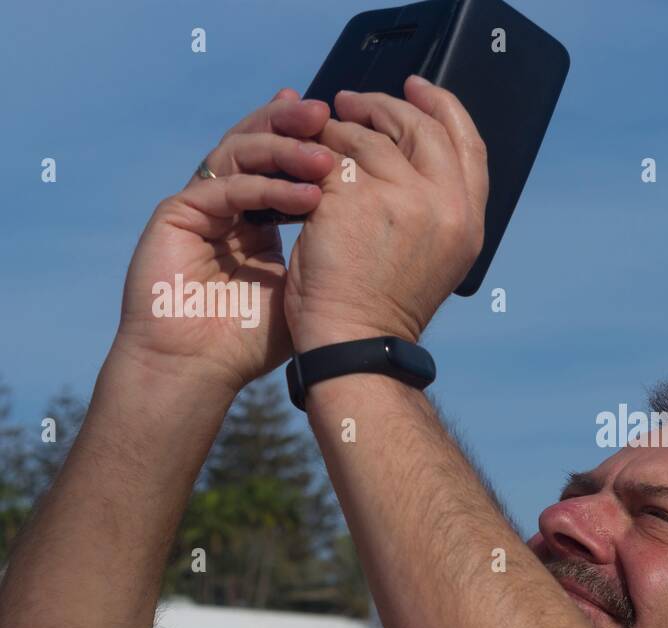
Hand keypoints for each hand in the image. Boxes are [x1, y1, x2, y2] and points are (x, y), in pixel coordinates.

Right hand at [115, 90, 336, 392]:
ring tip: (326, 155)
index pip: (287, 161)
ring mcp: (201, 203)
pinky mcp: (177, 213)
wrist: (195, 368)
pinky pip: (225, 187)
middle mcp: (228, 200)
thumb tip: (386, 221)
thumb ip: (333, 250)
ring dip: (286, 149)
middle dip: (298, 125)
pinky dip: (267, 189)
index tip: (360, 135)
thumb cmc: (253, 339)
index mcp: (259, 213)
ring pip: (242, 152)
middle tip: (332, 115)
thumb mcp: (309, 288)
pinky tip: (307, 197)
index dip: (319, 143)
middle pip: (262, 141)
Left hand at [284, 75, 487, 352]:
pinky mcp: (353, 198)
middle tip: (350, 102)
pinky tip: (299, 167)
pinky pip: (330, 155)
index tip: (417, 87)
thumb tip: (412, 149)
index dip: (442, 105)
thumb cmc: (385, 305)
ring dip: (338, 130)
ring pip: (367, 135)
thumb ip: (436, 203)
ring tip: (318, 142)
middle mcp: (444, 203)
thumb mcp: (436, 255)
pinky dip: (312, 154)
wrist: (356, 342)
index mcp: (469, 218)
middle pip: (418, 126)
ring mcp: (401, 198)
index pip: (467, 141)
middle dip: (382, 105)